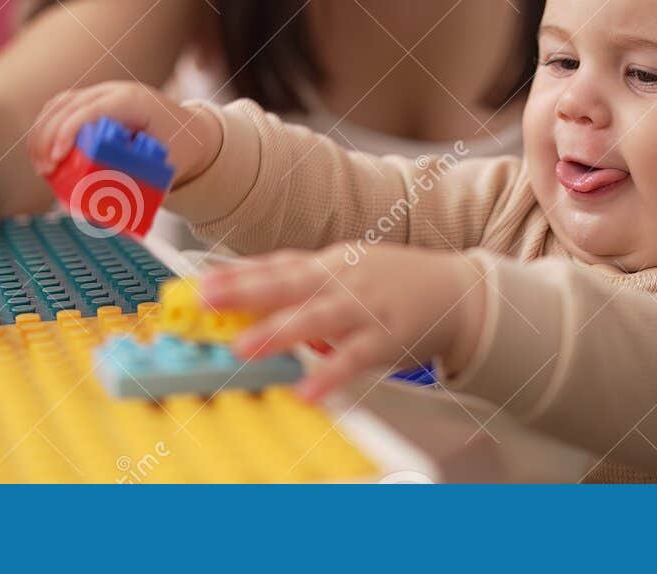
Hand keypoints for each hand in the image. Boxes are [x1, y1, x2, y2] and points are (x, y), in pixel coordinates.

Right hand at [28, 81, 222, 185]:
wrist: (189, 132)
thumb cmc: (179, 149)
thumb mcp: (164, 170)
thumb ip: (137, 188)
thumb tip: (104, 213)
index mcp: (135, 102)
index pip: (93, 109)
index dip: (69, 130)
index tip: (57, 158)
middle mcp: (114, 92)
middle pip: (68, 105)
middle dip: (49, 137)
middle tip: (46, 171)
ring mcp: (100, 94)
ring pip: (58, 105)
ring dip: (42, 134)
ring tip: (41, 167)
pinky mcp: (90, 103)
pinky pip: (59, 109)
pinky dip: (45, 130)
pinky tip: (40, 154)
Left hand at [200, 243, 487, 400]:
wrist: (455, 292)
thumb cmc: (390, 283)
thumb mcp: (344, 270)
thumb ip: (298, 281)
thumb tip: (242, 288)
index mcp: (327, 264)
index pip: (276, 265)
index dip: (237, 273)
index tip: (201, 283)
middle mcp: (341, 280)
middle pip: (287, 283)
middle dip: (244, 292)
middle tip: (206, 300)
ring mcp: (363, 309)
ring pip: (316, 318)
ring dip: (278, 331)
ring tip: (243, 348)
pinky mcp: (385, 339)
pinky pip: (354, 360)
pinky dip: (330, 375)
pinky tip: (308, 392)